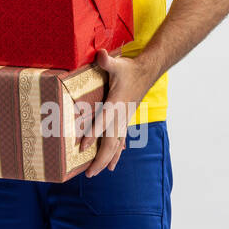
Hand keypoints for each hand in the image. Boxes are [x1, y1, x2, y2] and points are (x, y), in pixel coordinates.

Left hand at [79, 48, 149, 175]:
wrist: (147, 72)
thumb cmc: (129, 69)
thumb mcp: (117, 64)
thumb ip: (107, 61)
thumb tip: (100, 54)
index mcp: (116, 104)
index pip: (103, 122)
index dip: (92, 135)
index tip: (81, 147)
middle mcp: (120, 116)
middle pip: (110, 142)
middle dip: (100, 159)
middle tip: (88, 174)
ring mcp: (124, 120)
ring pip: (116, 145)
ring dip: (107, 160)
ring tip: (97, 173)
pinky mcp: (125, 120)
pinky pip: (120, 141)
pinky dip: (116, 153)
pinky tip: (113, 163)